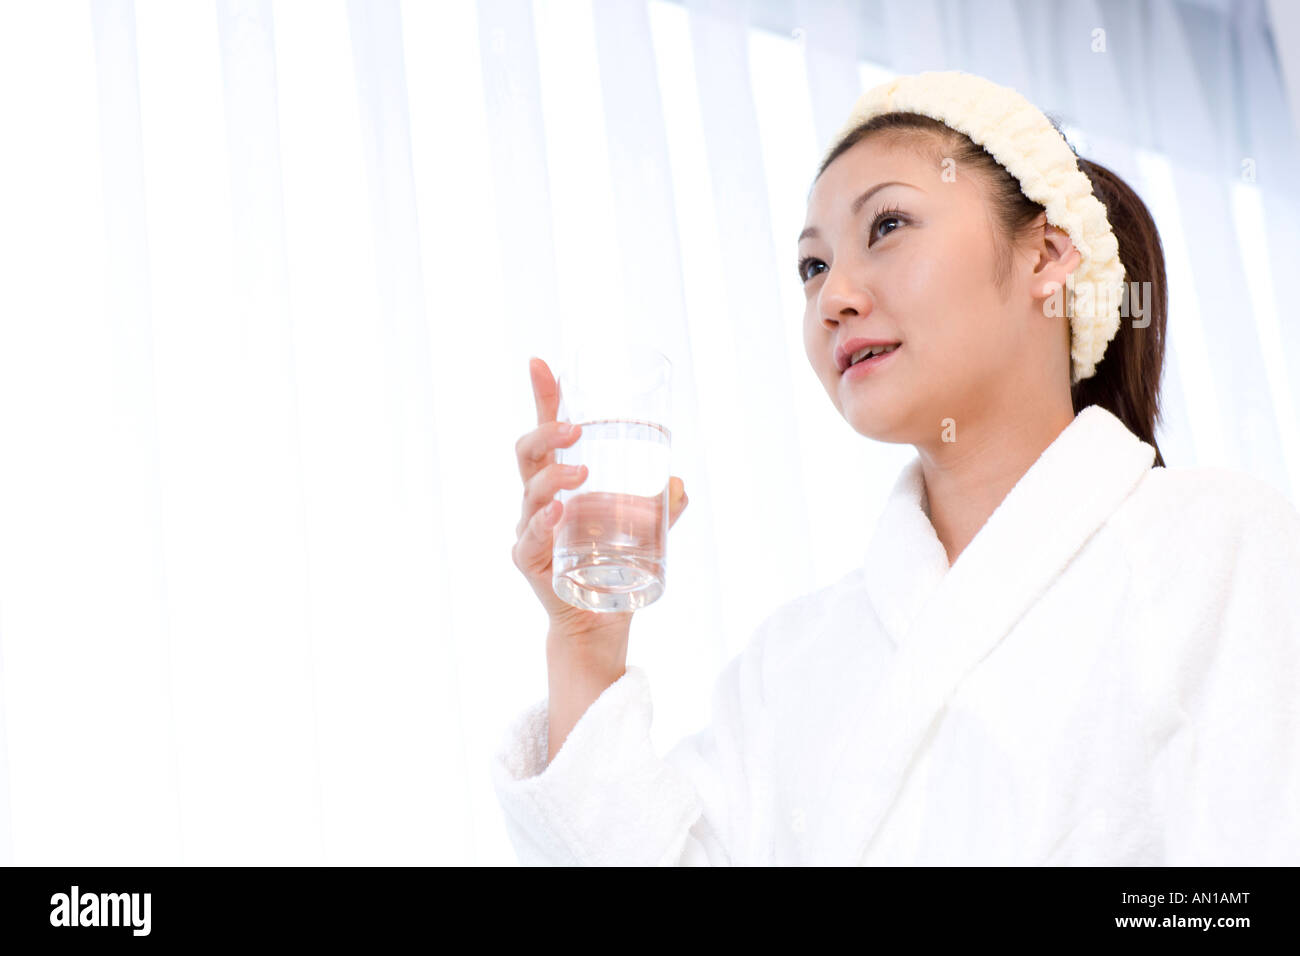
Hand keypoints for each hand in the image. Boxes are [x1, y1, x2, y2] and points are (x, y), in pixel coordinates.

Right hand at [512, 356, 688, 637]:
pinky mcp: (531, 561)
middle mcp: (538, 501)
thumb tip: (680, 482)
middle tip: (575, 427)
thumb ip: (662, 505)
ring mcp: (530, 530)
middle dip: (547, 431)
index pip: (545, 433)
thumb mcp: (645, 530)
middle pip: (528, 454)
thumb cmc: (613, 566)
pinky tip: (557, 514)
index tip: (539, 361)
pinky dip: (543, 523)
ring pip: (530, 492)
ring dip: (554, 476)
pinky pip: (530, 537)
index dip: (542, 397)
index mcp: (558, 483)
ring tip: (581, 474)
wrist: (601, 622)